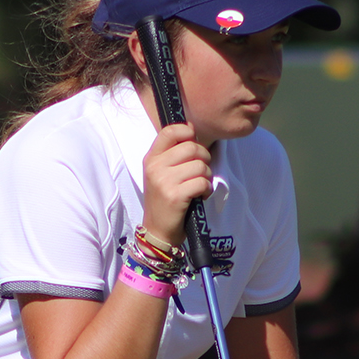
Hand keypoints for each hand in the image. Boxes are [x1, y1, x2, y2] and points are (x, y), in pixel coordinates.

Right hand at [141, 122, 213, 245]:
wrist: (158, 230)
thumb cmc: (164, 199)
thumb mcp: (161, 173)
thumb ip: (173, 152)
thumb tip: (191, 128)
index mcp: (151, 159)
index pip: (169, 131)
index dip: (186, 132)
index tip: (193, 141)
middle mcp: (155, 167)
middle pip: (192, 147)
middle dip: (204, 158)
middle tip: (201, 171)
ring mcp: (164, 181)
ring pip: (200, 165)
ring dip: (206, 176)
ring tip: (199, 186)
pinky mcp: (175, 196)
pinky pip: (202, 182)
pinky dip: (207, 189)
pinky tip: (200, 195)